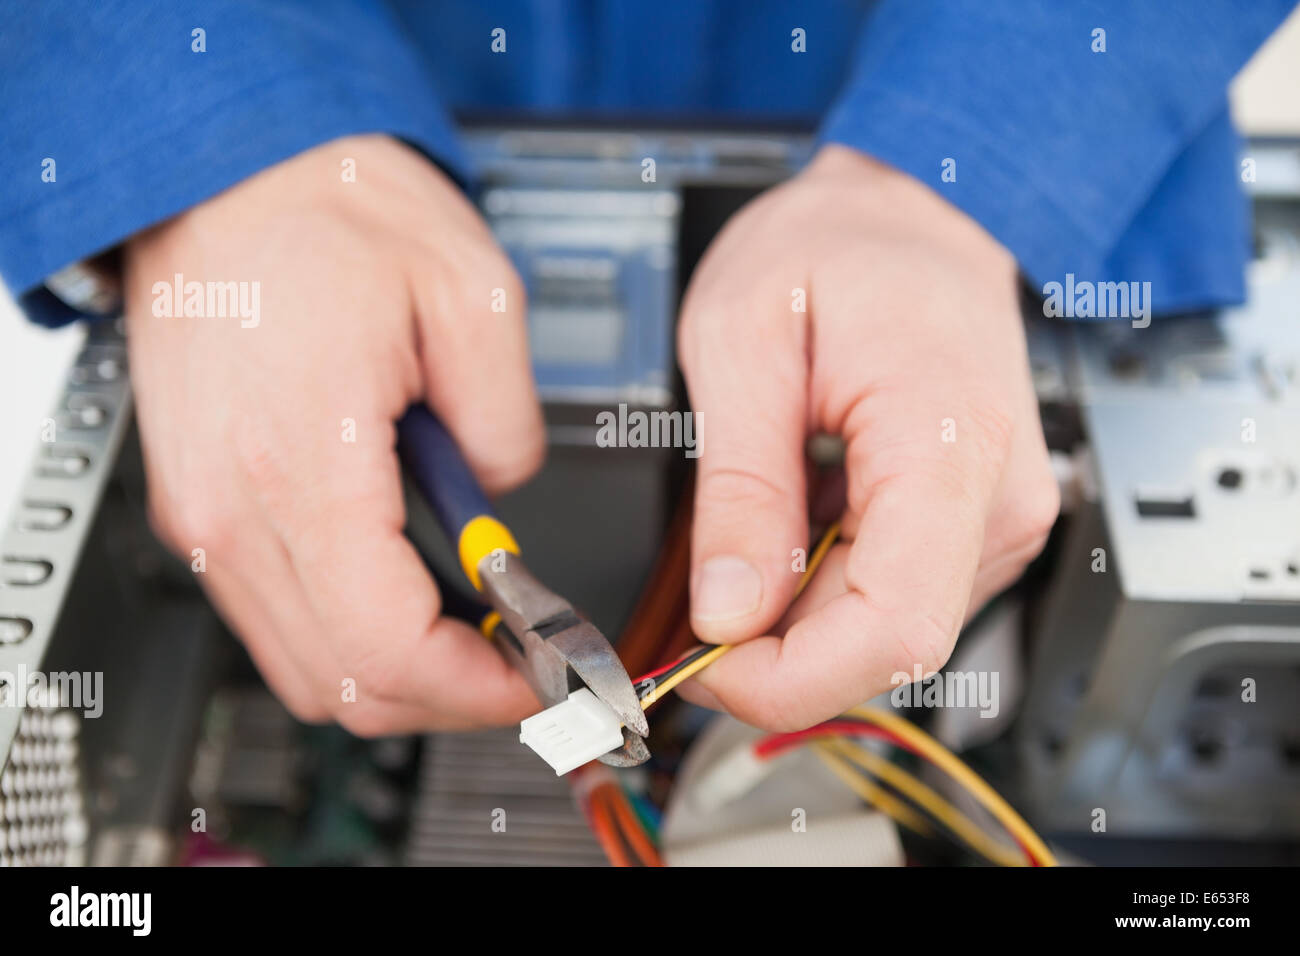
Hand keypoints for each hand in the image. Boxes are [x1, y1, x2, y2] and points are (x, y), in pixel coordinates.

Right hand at [124, 135, 542, 732]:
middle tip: (521, 663)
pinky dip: (352, 630)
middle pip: (343, 683)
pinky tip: (410, 590)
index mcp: (302, 461)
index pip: (386, 648)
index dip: (478, 688)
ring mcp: (206, 514)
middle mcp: (233, 507)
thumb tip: (503, 502)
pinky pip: (277, 615)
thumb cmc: (330, 208)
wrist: (226, 173)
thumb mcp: (473, 296)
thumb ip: (510, 427)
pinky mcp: (202, 505)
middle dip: (448, 697)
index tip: (539, 673)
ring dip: (399, 671)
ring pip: (306, 665)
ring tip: (475, 630)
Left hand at [677, 145, 1058, 730]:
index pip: (891, 631)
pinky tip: (794, 516)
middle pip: (886, 646)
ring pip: (884, 632)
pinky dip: (821, 585)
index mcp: (948, 447)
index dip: (787, 676)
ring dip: (797, 615)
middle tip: (700, 594)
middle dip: (777, 650)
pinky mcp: (974, 525)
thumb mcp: (743, 343)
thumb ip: (739, 486)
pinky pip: (890, 594)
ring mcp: (996, 517)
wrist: (912, 212)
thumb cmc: (837, 247)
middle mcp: (998, 500)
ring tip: (754, 518)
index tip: (705, 662)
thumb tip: (727, 612)